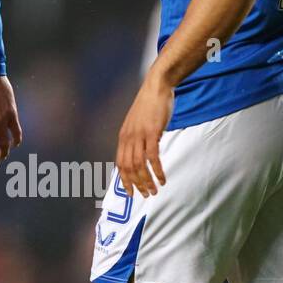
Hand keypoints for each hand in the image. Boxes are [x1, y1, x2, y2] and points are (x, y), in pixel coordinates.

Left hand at [114, 74, 173, 196]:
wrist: (156, 88)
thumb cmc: (149, 106)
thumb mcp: (138, 124)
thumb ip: (137, 138)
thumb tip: (142, 154)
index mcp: (123, 137)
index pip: (120, 164)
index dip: (124, 180)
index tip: (131, 193)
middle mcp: (128, 138)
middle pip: (128, 167)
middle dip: (137, 184)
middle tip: (147, 195)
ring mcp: (139, 135)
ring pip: (139, 165)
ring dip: (147, 181)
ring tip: (155, 191)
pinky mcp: (152, 132)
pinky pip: (152, 157)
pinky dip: (157, 170)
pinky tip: (162, 179)